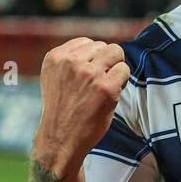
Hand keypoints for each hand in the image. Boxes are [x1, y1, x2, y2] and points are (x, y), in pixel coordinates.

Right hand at [32, 38, 128, 178]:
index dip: (93, 58)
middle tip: (100, 82)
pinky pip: (125, 70)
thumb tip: (101, 47)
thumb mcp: (56, 77)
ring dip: (116, 69)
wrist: (61, 139)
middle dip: (106, 62)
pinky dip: (122, 81)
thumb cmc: (62, 110)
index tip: (88, 76)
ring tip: (106, 86)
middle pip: (104, 46)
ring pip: (116, 53)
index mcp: (55, 57)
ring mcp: (89, 73)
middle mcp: (70, 62)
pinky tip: (111, 94)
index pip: (87, 42)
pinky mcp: (105, 87)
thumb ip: (71, 60)